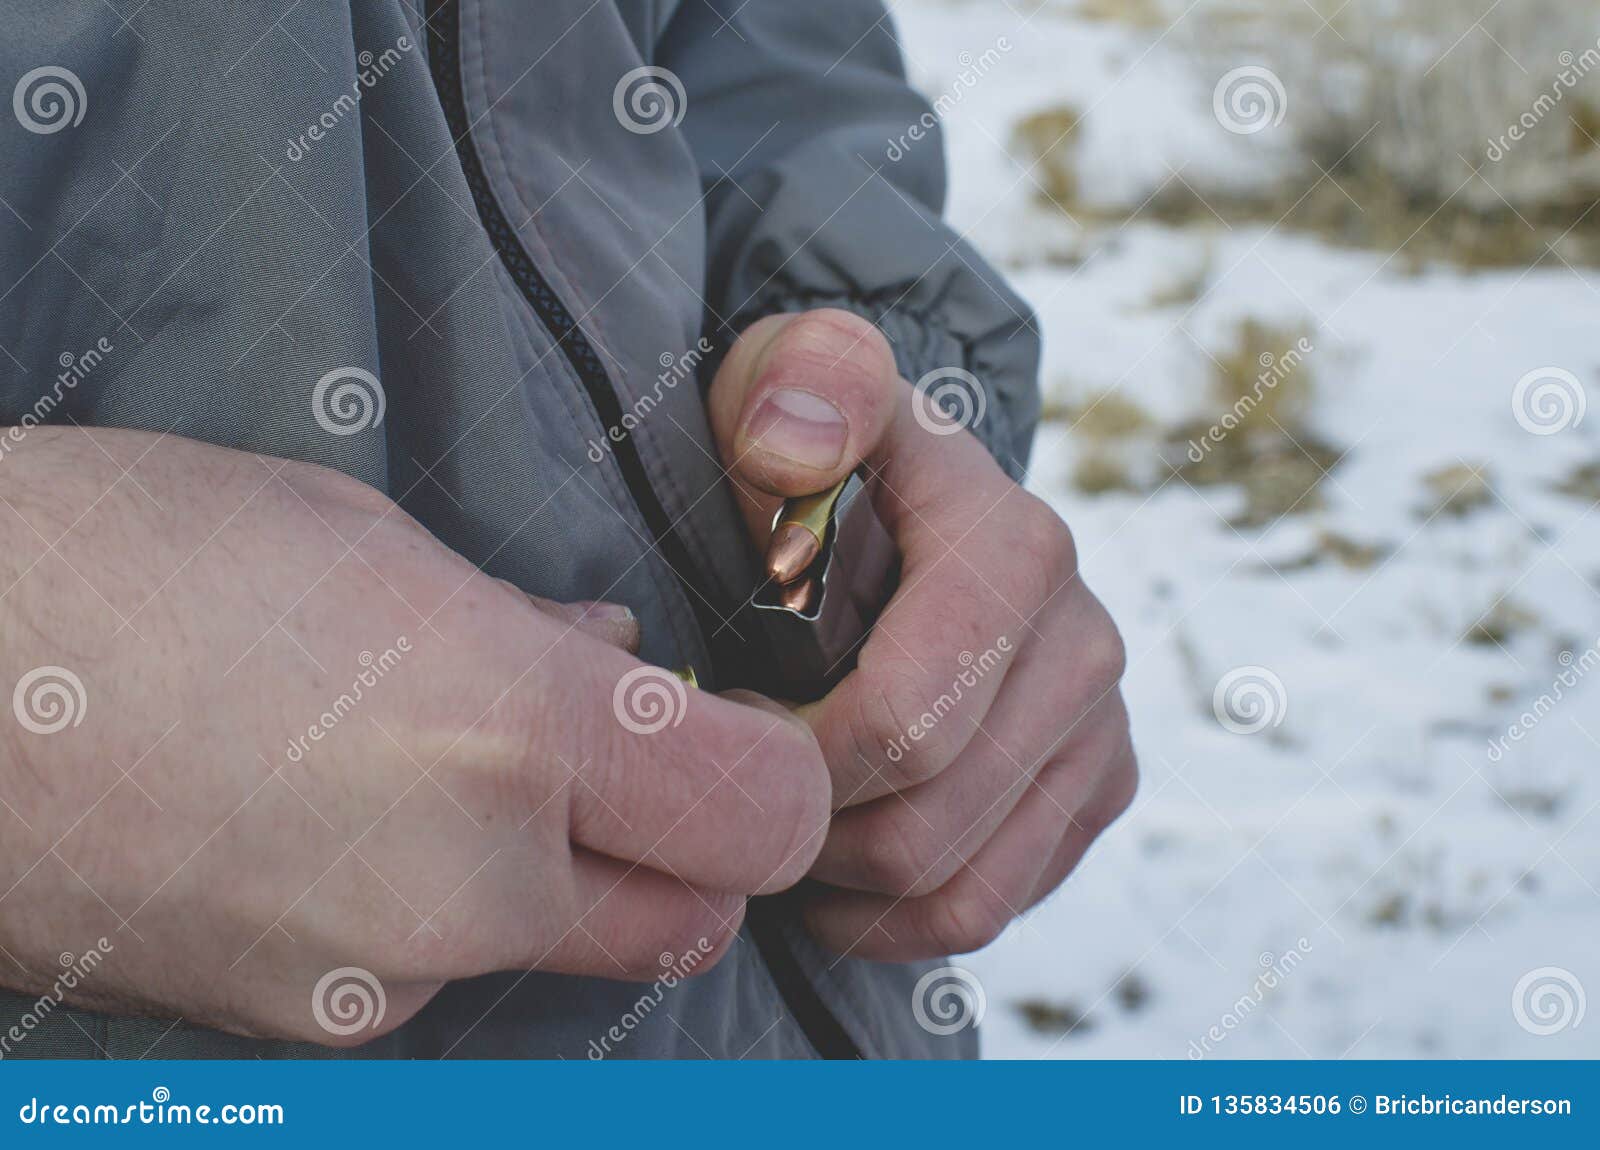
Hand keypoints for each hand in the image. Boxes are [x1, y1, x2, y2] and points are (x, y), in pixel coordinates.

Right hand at [0, 428, 828, 1043]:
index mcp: (504, 726)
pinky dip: (461, 911)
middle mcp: (463, 880)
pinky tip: (369, 822)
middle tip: (640, 759)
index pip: (770, 813)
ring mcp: (382, 974)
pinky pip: (453, 975)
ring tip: (468, 772)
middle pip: (698, 910)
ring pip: (576, 949)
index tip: (749, 733)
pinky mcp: (310, 1025)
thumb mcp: (364, 538)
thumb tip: (622, 665)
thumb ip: (531, 625)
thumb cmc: (119, 562)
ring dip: (575, 877)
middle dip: (700, 842)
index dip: (784, 777)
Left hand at [709, 310, 1136, 960]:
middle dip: (803, 829)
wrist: (892, 494)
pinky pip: (991, 910)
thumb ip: (801, 385)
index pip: (904, 727)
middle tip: (736, 777)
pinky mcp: (1097, 788)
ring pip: (957, 891)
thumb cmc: (817, 452)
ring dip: (840, 884)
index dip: (787, 758)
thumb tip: (798, 445)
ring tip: (776, 818)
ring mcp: (1100, 726)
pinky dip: (894, 918)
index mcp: (1018, 553)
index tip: (723, 716)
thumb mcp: (789, 387)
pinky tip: (830, 863)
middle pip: (922, 829)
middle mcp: (1085, 643)